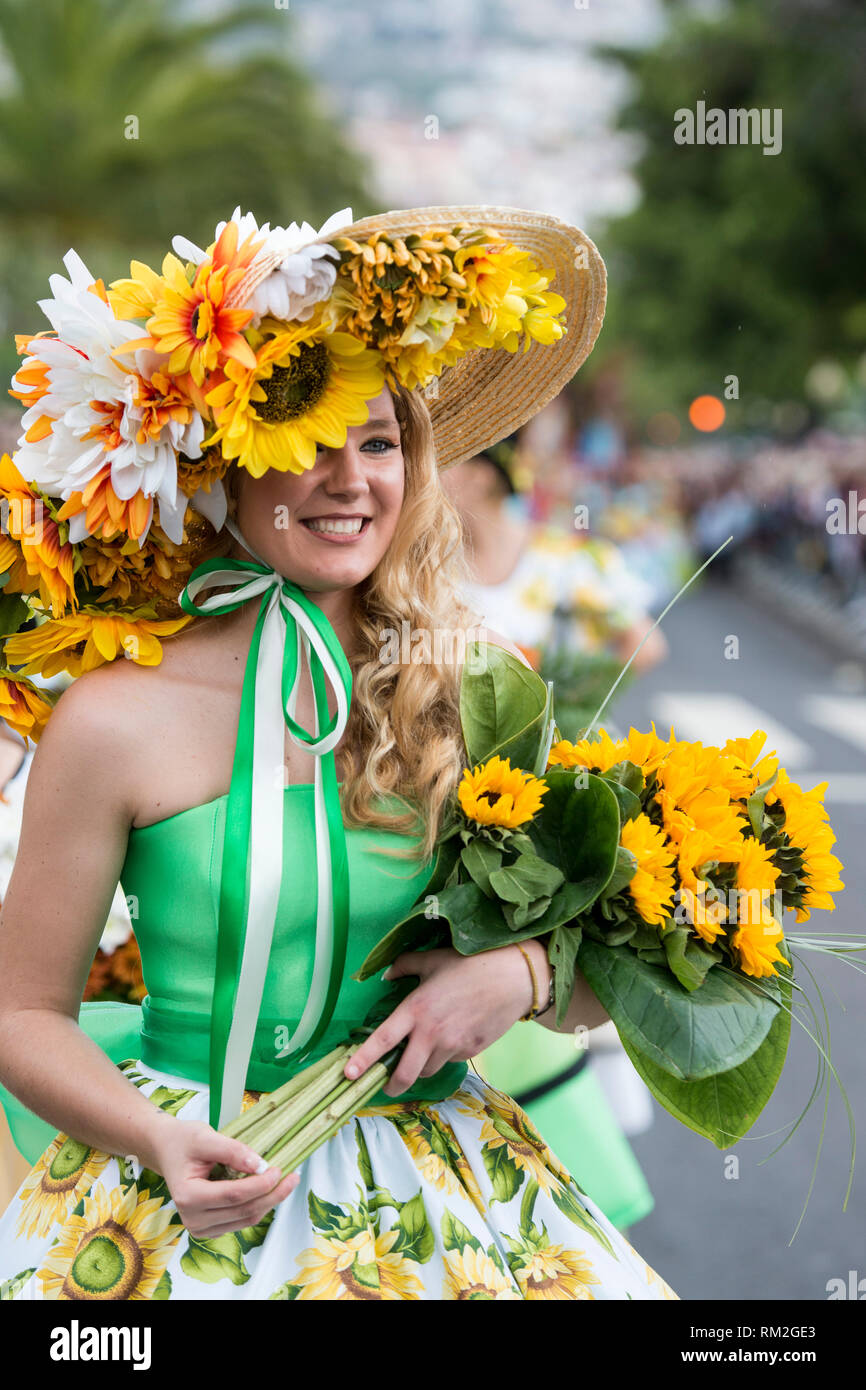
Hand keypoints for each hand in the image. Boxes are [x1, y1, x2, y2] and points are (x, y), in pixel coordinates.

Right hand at [149, 1115, 298, 1238]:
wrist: (168, 1150)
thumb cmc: (184, 1141)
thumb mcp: (206, 1137)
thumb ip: (233, 1150)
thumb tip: (260, 1165)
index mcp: (188, 1196)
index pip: (233, 1195)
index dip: (260, 1184)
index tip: (279, 1169)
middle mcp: (193, 1218)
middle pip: (243, 1211)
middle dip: (272, 1195)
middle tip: (293, 1176)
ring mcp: (201, 1227)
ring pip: (246, 1219)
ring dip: (269, 1202)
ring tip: (287, 1182)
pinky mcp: (211, 1228)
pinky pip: (241, 1220)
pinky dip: (258, 1206)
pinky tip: (269, 1190)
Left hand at [344, 943, 547, 1097]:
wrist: (513, 978)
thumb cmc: (471, 964)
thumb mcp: (433, 960)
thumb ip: (404, 966)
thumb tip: (386, 974)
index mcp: (416, 1009)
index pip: (383, 1039)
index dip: (363, 1059)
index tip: (348, 1074)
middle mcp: (431, 1032)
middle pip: (404, 1074)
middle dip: (391, 1086)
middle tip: (386, 1085)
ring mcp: (452, 1045)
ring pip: (427, 1070)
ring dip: (420, 1067)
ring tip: (423, 1051)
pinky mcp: (470, 1051)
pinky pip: (450, 1061)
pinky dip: (444, 1055)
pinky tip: (452, 1036)